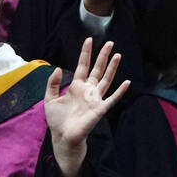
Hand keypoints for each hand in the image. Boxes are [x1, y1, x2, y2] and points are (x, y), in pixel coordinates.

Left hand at [44, 38, 130, 176]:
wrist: (63, 136)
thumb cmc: (57, 120)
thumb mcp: (50, 98)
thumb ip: (53, 83)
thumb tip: (58, 68)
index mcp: (77, 86)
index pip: (83, 65)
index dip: (86, 53)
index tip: (89, 40)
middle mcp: (88, 90)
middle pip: (98, 69)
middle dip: (103, 56)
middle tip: (110, 43)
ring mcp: (96, 98)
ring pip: (107, 79)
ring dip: (113, 68)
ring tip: (118, 55)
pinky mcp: (100, 108)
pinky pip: (112, 98)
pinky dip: (120, 91)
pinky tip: (126, 83)